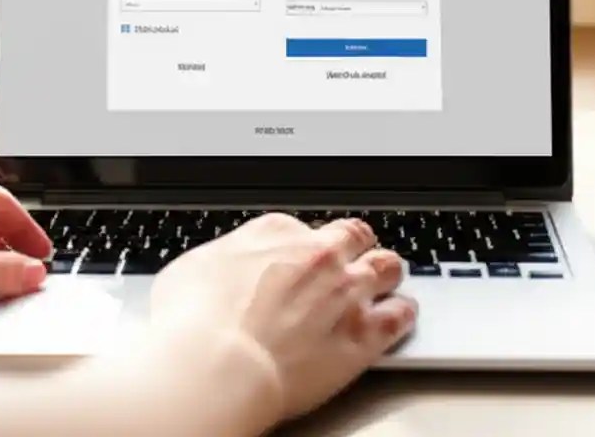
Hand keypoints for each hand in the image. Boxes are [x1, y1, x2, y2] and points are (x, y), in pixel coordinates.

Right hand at [151, 213, 415, 428]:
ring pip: (387, 267)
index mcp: (277, 232)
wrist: (215, 367)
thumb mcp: (192, 271)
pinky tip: (400, 315)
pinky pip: (402, 313)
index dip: (306, 247)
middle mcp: (319, 254)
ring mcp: (347, 292)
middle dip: (354, 249)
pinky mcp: (365, 334)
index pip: (307, 228)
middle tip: (350, 264)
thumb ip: (223, 262)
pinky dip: (403, 313)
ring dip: (385, 275)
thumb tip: (221, 271)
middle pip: (356, 237)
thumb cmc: (191, 325)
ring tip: (383, 283)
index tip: (302, 260)